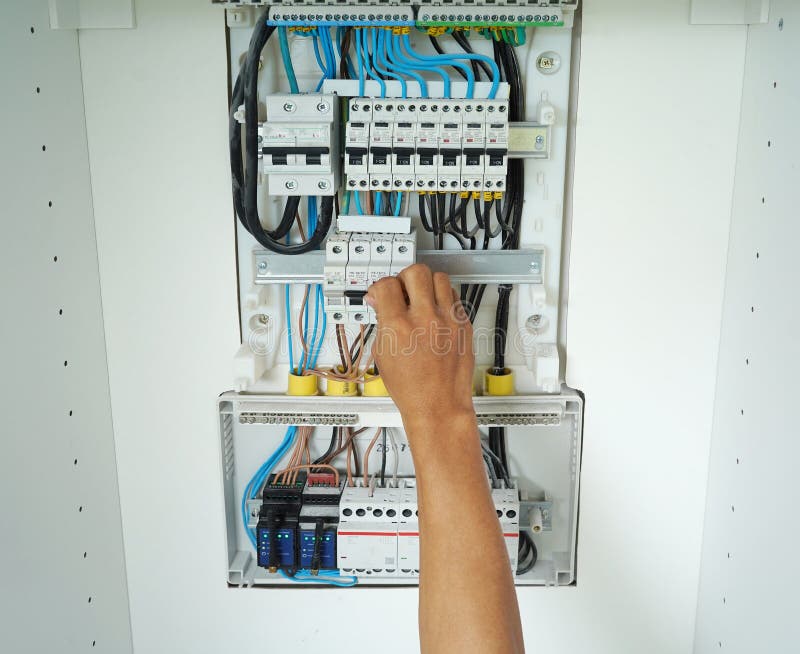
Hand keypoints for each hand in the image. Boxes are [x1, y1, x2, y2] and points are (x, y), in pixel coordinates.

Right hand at [365, 264, 474, 437]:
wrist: (438, 405)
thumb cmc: (411, 388)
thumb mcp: (382, 355)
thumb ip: (382, 323)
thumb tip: (380, 302)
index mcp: (399, 327)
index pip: (386, 284)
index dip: (380, 287)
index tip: (381, 294)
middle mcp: (425, 319)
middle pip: (416, 272)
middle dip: (404, 278)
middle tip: (402, 290)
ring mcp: (448, 321)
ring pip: (439, 277)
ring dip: (426, 284)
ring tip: (421, 298)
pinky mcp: (464, 325)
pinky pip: (454, 296)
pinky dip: (443, 299)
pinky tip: (435, 312)